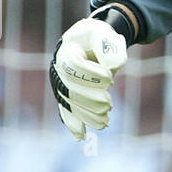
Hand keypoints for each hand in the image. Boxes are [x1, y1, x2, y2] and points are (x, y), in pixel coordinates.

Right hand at [49, 14, 127, 139]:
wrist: (90, 43)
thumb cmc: (99, 37)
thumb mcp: (106, 35)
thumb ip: (110, 48)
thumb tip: (113, 67)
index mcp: (66, 50)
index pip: (73, 66)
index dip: (91, 75)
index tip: (110, 78)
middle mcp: (58, 68)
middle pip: (69, 89)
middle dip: (90, 100)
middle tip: (108, 104)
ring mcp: (61, 83)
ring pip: (69, 103)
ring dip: (87, 115)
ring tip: (105, 121)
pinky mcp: (66, 95)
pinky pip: (66, 111)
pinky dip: (74, 124)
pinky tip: (81, 136)